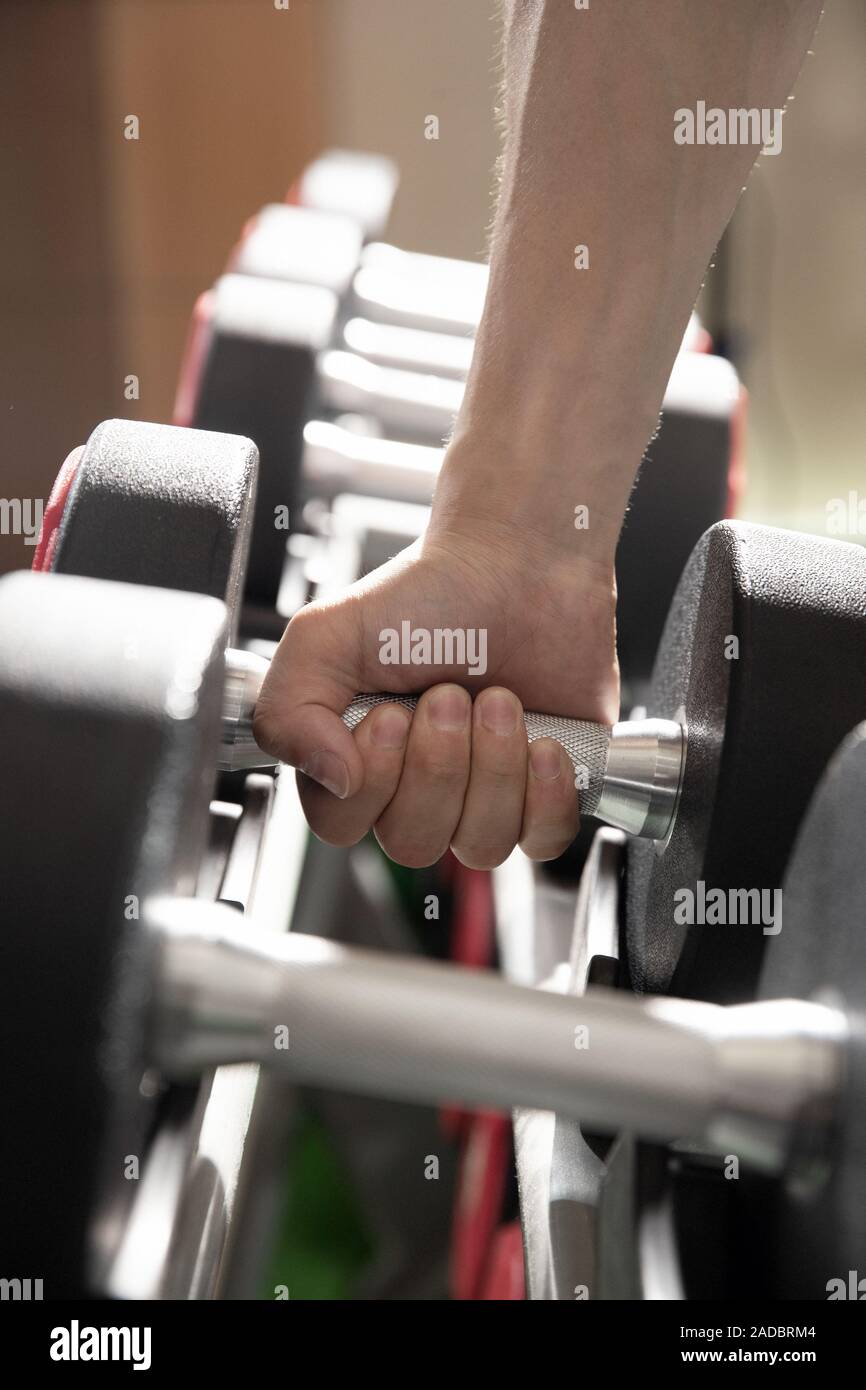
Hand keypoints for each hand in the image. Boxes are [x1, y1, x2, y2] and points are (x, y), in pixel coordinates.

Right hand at [253, 519, 618, 867]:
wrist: (521, 563)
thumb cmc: (430, 595)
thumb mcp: (327, 634)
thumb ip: (289, 709)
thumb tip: (332, 780)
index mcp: (355, 758)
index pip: (342, 822)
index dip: (372, 778)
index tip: (390, 712)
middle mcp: (417, 786)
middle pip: (413, 841)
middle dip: (438, 764)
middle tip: (452, 694)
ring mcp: (482, 794)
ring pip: (479, 844)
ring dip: (493, 768)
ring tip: (500, 700)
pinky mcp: (545, 791)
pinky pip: (543, 839)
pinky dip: (545, 793)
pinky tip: (544, 742)